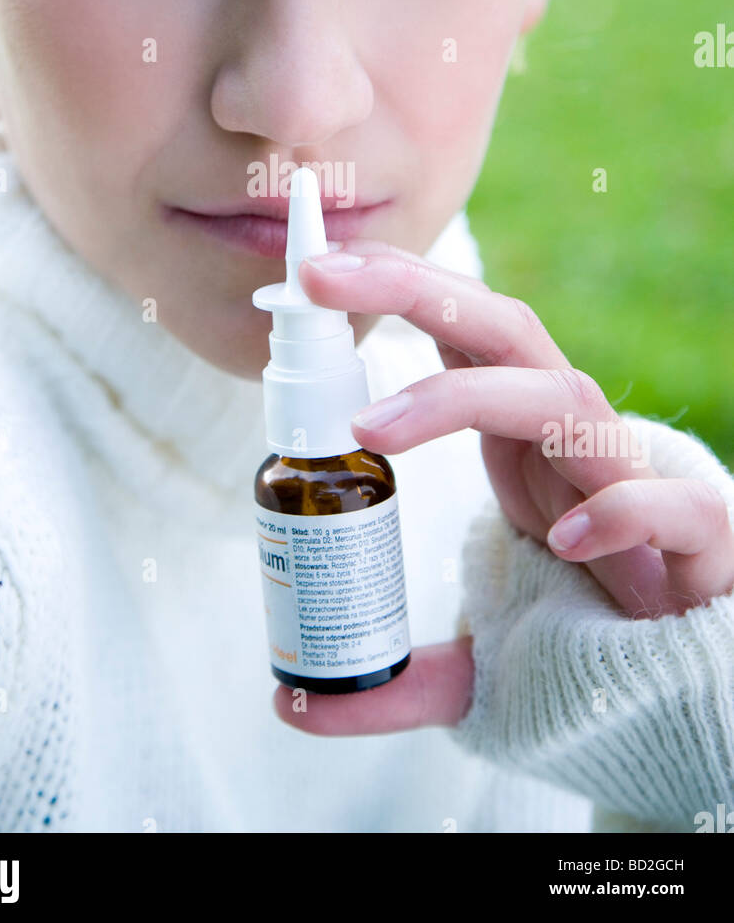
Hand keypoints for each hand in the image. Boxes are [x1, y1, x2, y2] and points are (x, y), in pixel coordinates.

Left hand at [272, 237, 733, 737]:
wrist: (693, 671)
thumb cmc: (581, 621)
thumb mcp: (474, 649)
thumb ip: (393, 677)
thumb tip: (291, 709)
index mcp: (517, 425)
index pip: (454, 331)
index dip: (386, 289)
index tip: (303, 275)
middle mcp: (567, 430)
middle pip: (497, 328)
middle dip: (409, 289)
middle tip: (318, 278)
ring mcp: (626, 474)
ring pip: (561, 398)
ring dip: (465, 398)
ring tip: (373, 428)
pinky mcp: (693, 537)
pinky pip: (667, 504)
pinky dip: (622, 510)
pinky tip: (567, 542)